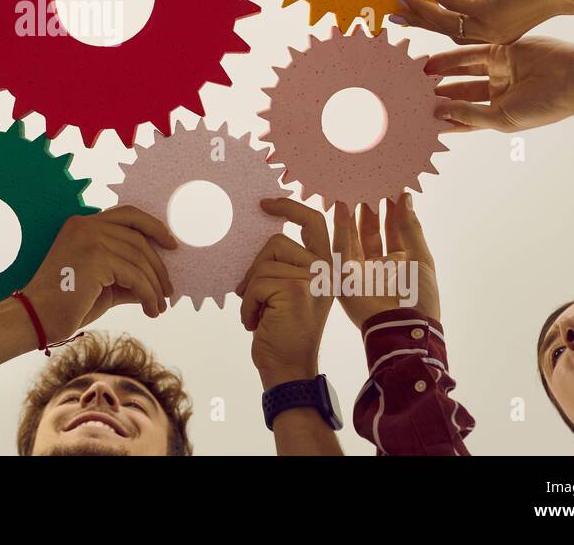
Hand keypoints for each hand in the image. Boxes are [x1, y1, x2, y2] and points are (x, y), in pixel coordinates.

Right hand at [20, 207, 177, 343]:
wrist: (36, 318)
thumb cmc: (66, 304)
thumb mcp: (104, 285)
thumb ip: (128, 275)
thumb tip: (159, 282)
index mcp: (83, 224)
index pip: (127, 215)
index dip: (153, 226)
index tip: (171, 245)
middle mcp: (86, 225)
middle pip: (138, 238)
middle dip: (158, 266)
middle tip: (168, 290)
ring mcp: (89, 238)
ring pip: (139, 258)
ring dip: (155, 285)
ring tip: (160, 305)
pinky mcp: (95, 258)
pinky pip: (134, 275)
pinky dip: (148, 294)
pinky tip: (151, 309)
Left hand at [237, 197, 333, 386]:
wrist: (288, 369)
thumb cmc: (282, 332)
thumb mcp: (289, 292)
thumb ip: (287, 264)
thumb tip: (263, 235)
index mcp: (326, 268)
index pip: (314, 222)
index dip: (290, 207)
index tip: (266, 204)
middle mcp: (325, 271)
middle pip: (277, 241)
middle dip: (256, 266)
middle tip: (249, 291)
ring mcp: (312, 279)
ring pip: (263, 264)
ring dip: (250, 291)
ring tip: (258, 313)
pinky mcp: (294, 290)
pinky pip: (255, 283)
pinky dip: (247, 304)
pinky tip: (255, 322)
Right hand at [331, 194, 437, 327]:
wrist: (402, 328)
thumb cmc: (419, 298)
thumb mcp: (421, 258)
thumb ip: (411, 228)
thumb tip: (406, 198)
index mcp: (402, 260)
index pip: (395, 227)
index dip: (393, 206)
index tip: (389, 184)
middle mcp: (380, 263)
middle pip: (373, 229)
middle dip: (371, 206)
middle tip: (368, 182)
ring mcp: (361, 269)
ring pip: (355, 235)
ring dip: (354, 213)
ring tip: (353, 188)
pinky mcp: (345, 275)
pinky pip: (342, 247)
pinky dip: (340, 227)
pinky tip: (341, 206)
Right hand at [393, 0, 560, 44]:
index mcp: (494, 30)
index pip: (456, 29)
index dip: (433, 22)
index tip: (413, 15)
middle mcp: (488, 33)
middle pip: (444, 30)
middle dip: (418, 21)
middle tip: (394, 15)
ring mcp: (486, 25)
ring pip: (443, 21)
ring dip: (420, 10)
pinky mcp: (487, 12)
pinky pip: (452, 3)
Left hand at [429, 36, 573, 132]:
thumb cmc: (543, 106)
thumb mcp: (502, 118)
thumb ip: (469, 115)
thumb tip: (438, 114)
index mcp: (499, 114)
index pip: (464, 119)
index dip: (443, 121)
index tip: (418, 123)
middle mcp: (496, 93)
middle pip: (459, 95)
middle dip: (437, 95)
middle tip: (411, 96)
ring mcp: (498, 71)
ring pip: (461, 73)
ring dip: (439, 75)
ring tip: (415, 79)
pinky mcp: (500, 51)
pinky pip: (468, 55)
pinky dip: (449, 58)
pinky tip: (430, 63)